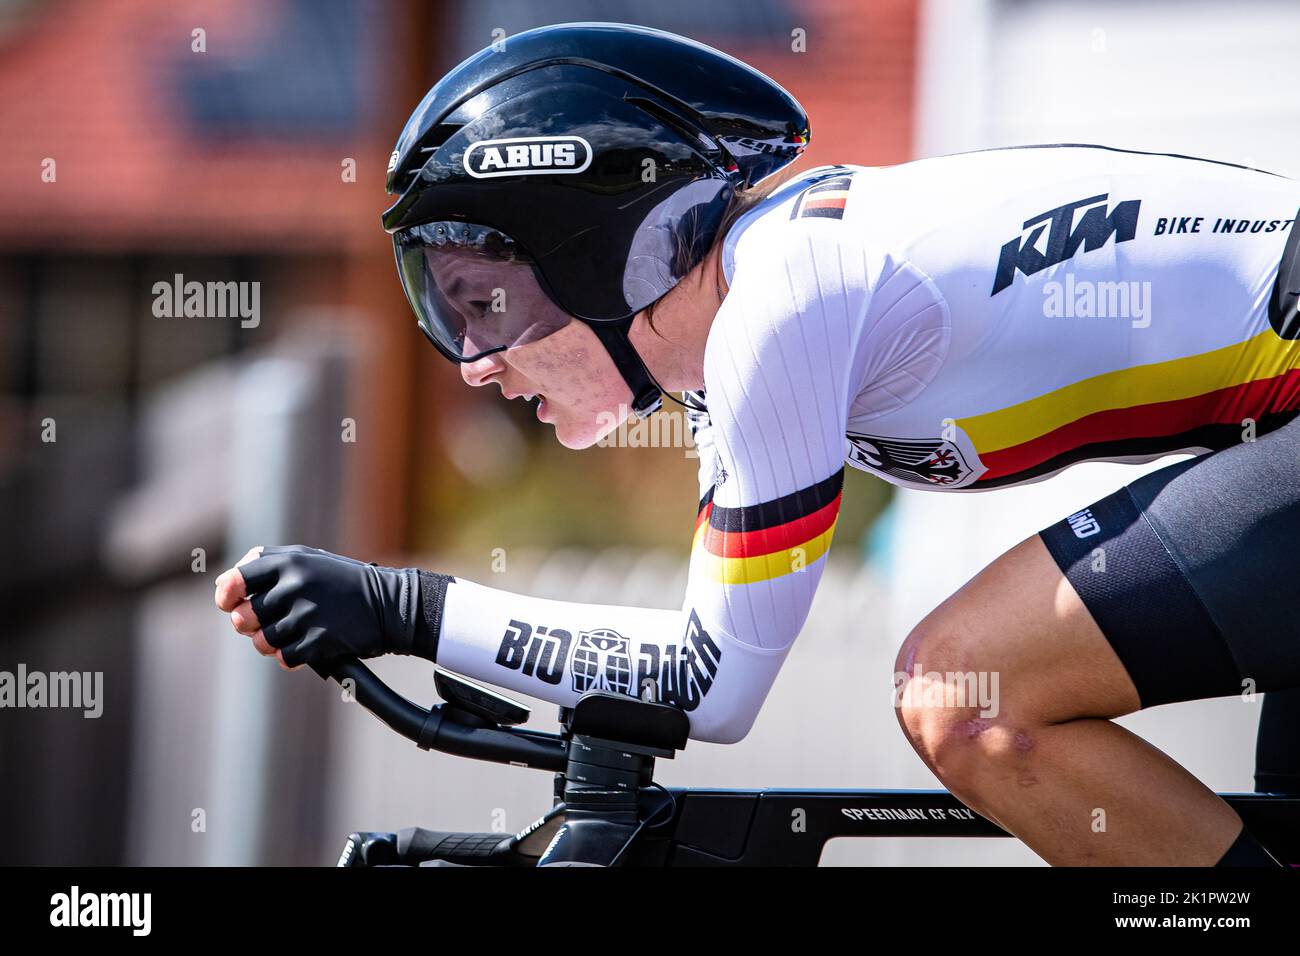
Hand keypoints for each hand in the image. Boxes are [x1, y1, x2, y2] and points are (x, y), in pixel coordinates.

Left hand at [214, 545, 420, 669]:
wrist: (389, 604)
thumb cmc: (343, 582)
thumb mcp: (309, 560)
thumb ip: (268, 565)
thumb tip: (225, 582)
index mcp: (288, 562)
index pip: (235, 580)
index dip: (225, 595)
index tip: (229, 604)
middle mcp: (294, 585)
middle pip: (243, 616)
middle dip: (247, 625)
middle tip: (260, 624)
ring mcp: (307, 614)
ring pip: (262, 641)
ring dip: (268, 644)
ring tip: (284, 637)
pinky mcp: (320, 640)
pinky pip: (285, 657)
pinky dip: (290, 657)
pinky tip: (303, 648)